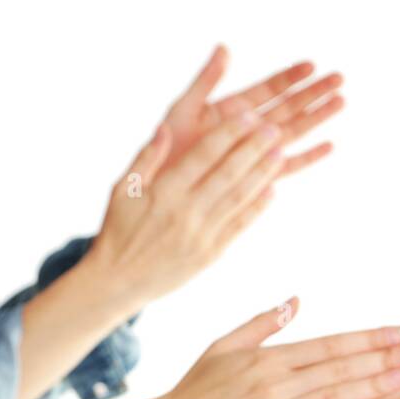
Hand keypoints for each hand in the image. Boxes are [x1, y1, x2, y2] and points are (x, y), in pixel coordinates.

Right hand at [87, 109, 286, 310]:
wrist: (118, 281)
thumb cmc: (119, 231)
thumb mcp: (122, 190)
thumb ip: (146, 158)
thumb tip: (166, 128)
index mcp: (165, 192)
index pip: (204, 155)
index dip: (229, 133)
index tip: (249, 116)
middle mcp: (186, 212)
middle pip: (227, 173)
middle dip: (253, 149)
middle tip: (274, 129)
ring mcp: (200, 235)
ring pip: (237, 198)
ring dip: (262, 175)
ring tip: (281, 153)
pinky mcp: (209, 254)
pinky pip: (237, 227)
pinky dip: (255, 209)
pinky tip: (271, 191)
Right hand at [149, 299, 399, 398]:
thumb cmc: (194, 393)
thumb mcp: (223, 348)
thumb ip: (263, 325)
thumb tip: (296, 301)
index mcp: (266, 359)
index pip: (328, 345)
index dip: (367, 340)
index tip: (399, 334)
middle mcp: (273, 384)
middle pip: (338, 368)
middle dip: (382, 360)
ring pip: (334, 398)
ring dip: (373, 387)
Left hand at [160, 45, 343, 174]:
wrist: (160, 190)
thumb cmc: (165, 150)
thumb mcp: (183, 109)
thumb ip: (205, 81)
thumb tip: (225, 48)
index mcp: (232, 110)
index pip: (268, 89)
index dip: (290, 77)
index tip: (311, 65)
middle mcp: (247, 130)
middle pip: (287, 107)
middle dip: (313, 93)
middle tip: (340, 78)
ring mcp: (253, 153)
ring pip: (292, 131)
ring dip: (317, 117)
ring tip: (341, 101)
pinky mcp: (255, 176)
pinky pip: (286, 166)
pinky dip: (307, 157)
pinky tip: (328, 146)